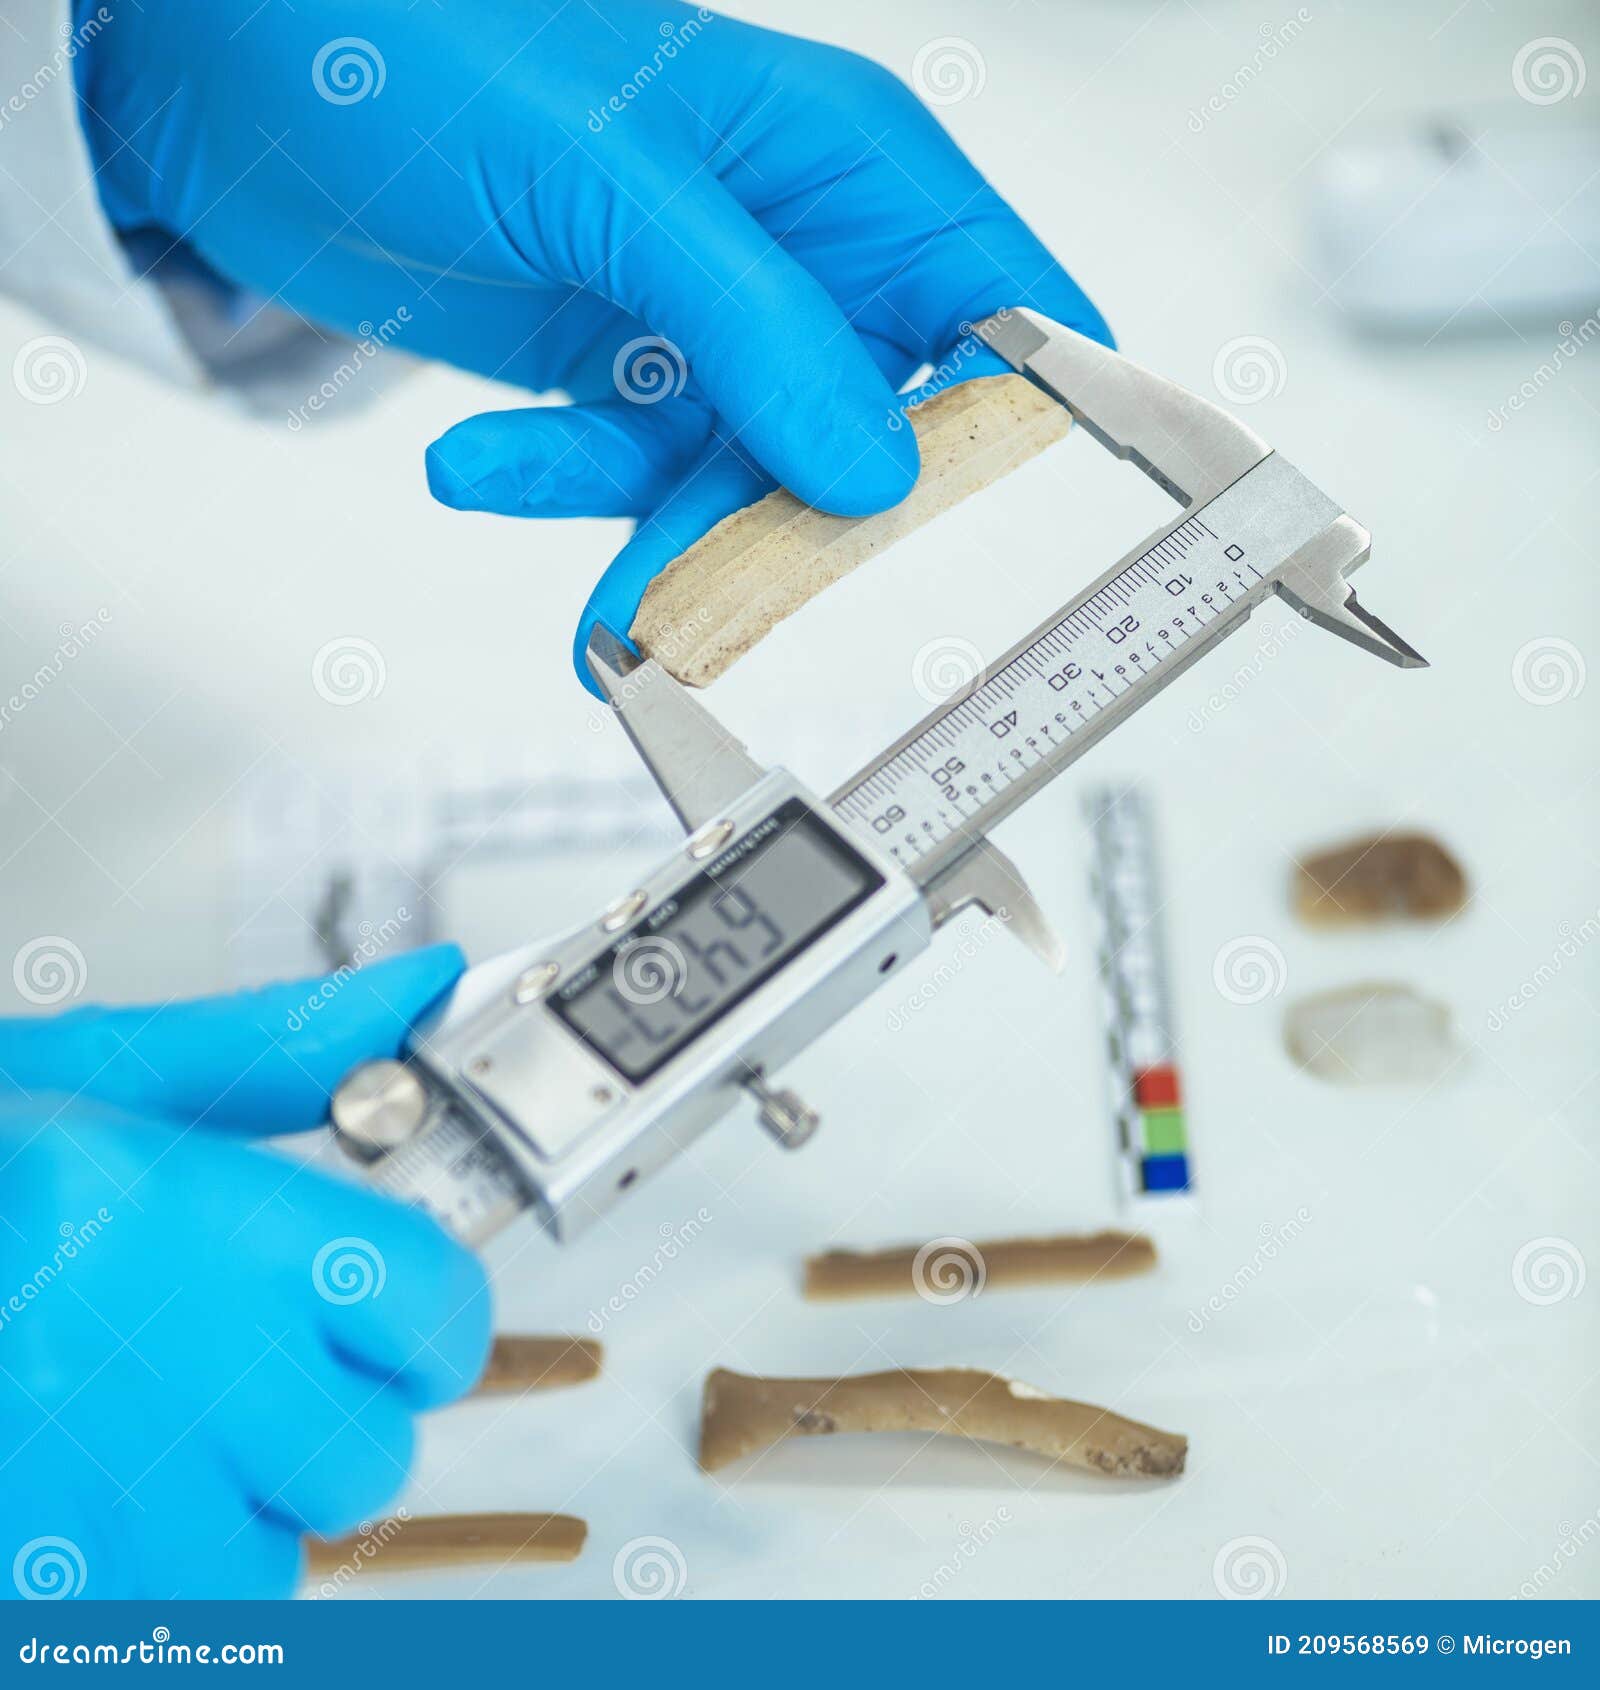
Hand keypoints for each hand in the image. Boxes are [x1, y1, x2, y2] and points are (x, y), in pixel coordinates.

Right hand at [0, 948, 490, 1598]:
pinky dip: (135, 1575)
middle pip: (369, 1458)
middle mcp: (171, 1359)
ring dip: (226, 1512)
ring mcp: (96, 1495)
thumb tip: (422, 987)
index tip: (390, 1309)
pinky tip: (76, 1485)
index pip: (439, 1311)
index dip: (429, 1318)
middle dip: (324, 1419)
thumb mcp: (100, 1074)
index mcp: (209, 1216)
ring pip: (268, 1560)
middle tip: (236, 1362)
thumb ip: (280, 1049)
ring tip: (134, 1425)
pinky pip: (159, 1621)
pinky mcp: (34, 1591)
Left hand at [74, 2, 1107, 690]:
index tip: (1016, 553)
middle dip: (804, 534)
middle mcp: (803, 252)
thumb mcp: (616, 182)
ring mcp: (713, 320)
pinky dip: (562, 488)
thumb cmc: (427, 42)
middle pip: (876, 437)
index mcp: (852, 167)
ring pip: (744, 481)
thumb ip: (761, 330)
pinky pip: (631, 472)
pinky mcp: (622, 371)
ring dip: (664, 547)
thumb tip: (875, 472)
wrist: (236, 64)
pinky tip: (473, 464)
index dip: (1026, 428)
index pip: (1005, 310)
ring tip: (603, 613)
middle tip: (740, 617)